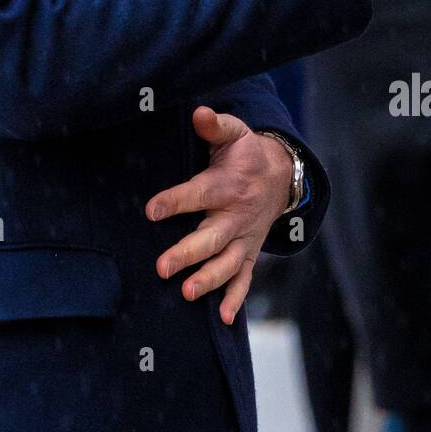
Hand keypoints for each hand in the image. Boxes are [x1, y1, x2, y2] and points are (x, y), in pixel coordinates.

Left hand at [145, 106, 293, 324]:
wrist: (280, 176)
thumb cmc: (245, 154)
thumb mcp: (234, 133)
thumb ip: (215, 125)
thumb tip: (198, 113)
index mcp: (228, 185)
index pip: (199, 194)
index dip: (175, 201)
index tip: (151, 210)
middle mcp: (236, 216)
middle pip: (211, 238)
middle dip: (188, 253)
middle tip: (162, 267)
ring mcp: (244, 239)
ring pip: (227, 263)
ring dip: (208, 280)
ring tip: (187, 293)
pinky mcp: (248, 253)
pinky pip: (244, 279)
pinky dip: (236, 299)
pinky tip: (224, 318)